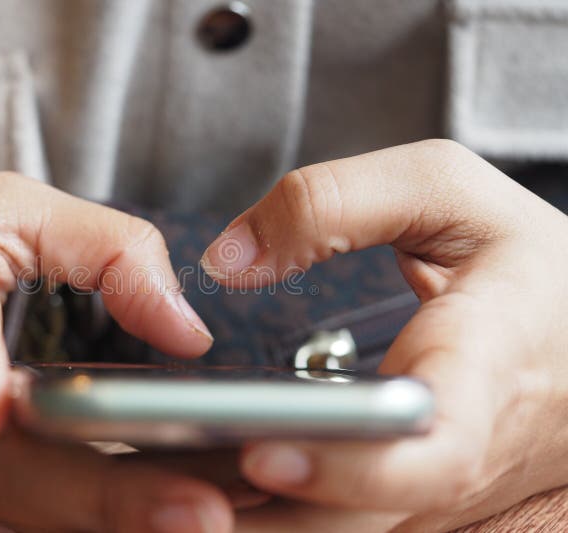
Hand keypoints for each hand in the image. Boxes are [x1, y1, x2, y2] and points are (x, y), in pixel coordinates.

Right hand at [0, 173, 233, 531]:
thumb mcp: (3, 210)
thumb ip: (107, 249)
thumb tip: (189, 333)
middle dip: (104, 496)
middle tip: (203, 511)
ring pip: (14, 512)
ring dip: (115, 525)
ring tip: (213, 517)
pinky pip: (16, 523)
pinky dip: (93, 527)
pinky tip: (165, 519)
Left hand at [201, 140, 567, 530]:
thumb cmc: (525, 260)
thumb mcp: (445, 191)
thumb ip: (332, 204)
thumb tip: (230, 259)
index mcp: (486, 367)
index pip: (433, 447)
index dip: (350, 465)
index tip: (264, 451)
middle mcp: (463, 452)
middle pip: (362, 516)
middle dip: (263, 514)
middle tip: (169, 490)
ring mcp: (438, 488)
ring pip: (340, 532)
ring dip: (253, 520)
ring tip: (168, 489)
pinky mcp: (415, 499)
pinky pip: (337, 521)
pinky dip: (270, 510)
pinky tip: (205, 484)